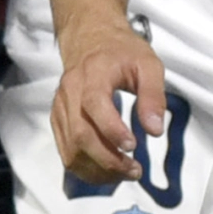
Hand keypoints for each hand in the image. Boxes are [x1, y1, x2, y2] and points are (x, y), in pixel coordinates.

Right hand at [53, 25, 164, 185]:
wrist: (90, 39)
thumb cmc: (122, 51)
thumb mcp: (148, 64)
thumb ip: (153, 95)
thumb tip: (154, 130)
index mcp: (93, 73)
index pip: (94, 104)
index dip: (112, 130)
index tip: (133, 146)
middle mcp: (70, 92)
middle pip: (80, 134)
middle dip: (108, 159)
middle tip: (134, 170)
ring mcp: (60, 107)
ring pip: (71, 148)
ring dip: (97, 169)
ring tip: (124, 174)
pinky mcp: (57, 119)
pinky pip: (66, 152)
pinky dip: (85, 168)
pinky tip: (106, 172)